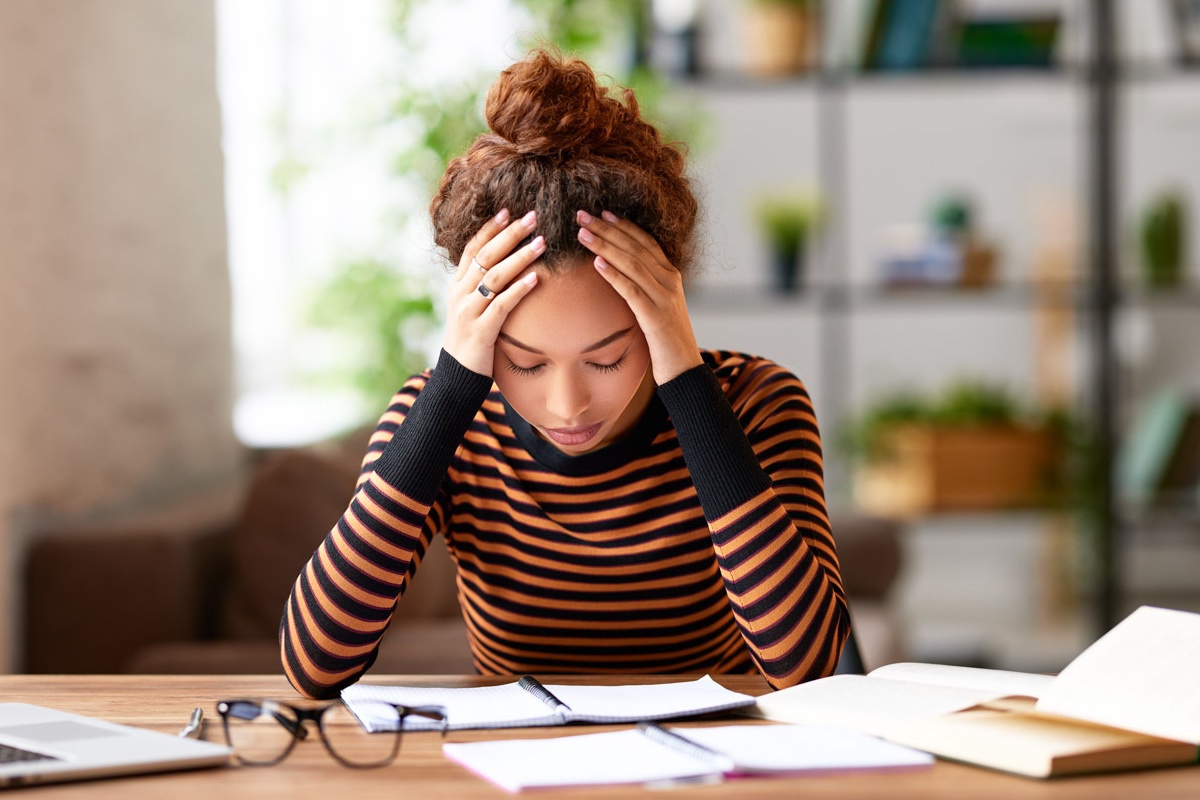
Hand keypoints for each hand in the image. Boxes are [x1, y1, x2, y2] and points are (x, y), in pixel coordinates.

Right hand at [443, 209, 543, 375]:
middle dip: (510, 235)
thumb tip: (508, 263)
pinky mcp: (480, 331)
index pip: (473, 248)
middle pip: (486, 256)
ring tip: (542, 243)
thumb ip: (485, 286)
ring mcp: (468, 311)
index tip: (509, 211)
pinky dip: (519, 290)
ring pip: (495, 277)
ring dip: (520, 258)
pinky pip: (501, 305)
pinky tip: (536, 279)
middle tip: (533, 218)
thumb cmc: (472, 339)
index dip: (490, 228)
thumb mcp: (473, 307)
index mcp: (458, 285)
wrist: (457, 375)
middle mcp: (460, 294)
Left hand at [576, 210, 701, 383]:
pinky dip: (614, 275)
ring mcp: (665, 297)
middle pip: (635, 247)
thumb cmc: (665, 339)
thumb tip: (616, 272)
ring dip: (605, 246)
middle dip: (607, 229)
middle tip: (582, 214)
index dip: (623, 225)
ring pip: (632, 263)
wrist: (685, 369)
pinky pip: (632, 290)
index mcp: (670, 275)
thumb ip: (643, 287)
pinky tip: (596, 264)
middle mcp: (670, 281)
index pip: (645, 241)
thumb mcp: (656, 306)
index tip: (601, 212)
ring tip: (582, 234)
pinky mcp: (656, 317)